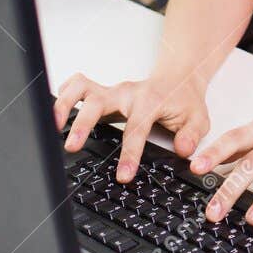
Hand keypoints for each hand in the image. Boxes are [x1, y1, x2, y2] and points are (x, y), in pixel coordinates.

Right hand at [53, 68, 211, 183]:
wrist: (179, 77)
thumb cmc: (184, 99)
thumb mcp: (198, 118)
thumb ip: (191, 135)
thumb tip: (183, 150)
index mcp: (150, 102)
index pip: (136, 129)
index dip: (130, 153)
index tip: (123, 175)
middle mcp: (126, 94)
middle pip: (98, 103)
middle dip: (83, 123)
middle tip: (72, 146)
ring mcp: (112, 91)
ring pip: (82, 88)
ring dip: (65, 104)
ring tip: (53, 125)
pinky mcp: (103, 92)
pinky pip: (78, 86)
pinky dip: (65, 96)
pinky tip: (56, 113)